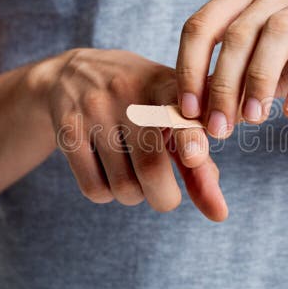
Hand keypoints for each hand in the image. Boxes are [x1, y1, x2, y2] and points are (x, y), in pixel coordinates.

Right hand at [41, 48, 227, 220]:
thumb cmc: (140, 103)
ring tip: (131, 171)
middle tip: (165, 195)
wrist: (73, 74)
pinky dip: (106, 194)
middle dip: (164, 197)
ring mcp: (94, 109)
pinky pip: (94, 188)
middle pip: (151, 168)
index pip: (178, 111)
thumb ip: (199, 163)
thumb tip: (219, 214)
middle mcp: (128, 92)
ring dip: (134, 195)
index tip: (195, 157)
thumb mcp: (172, 117)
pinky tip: (106, 172)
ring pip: (123, 186)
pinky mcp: (68, 128)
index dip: (189, 136)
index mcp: (164, 84)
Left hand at [175, 0, 287, 136]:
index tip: (188, 111)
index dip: (190, 69)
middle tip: (219, 127)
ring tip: (255, 120)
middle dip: (224, 86)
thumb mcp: (251, 73)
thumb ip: (222, 86)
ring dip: (259, 82)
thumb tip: (189, 118)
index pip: (201, 27)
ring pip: (275, 36)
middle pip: (236, 35)